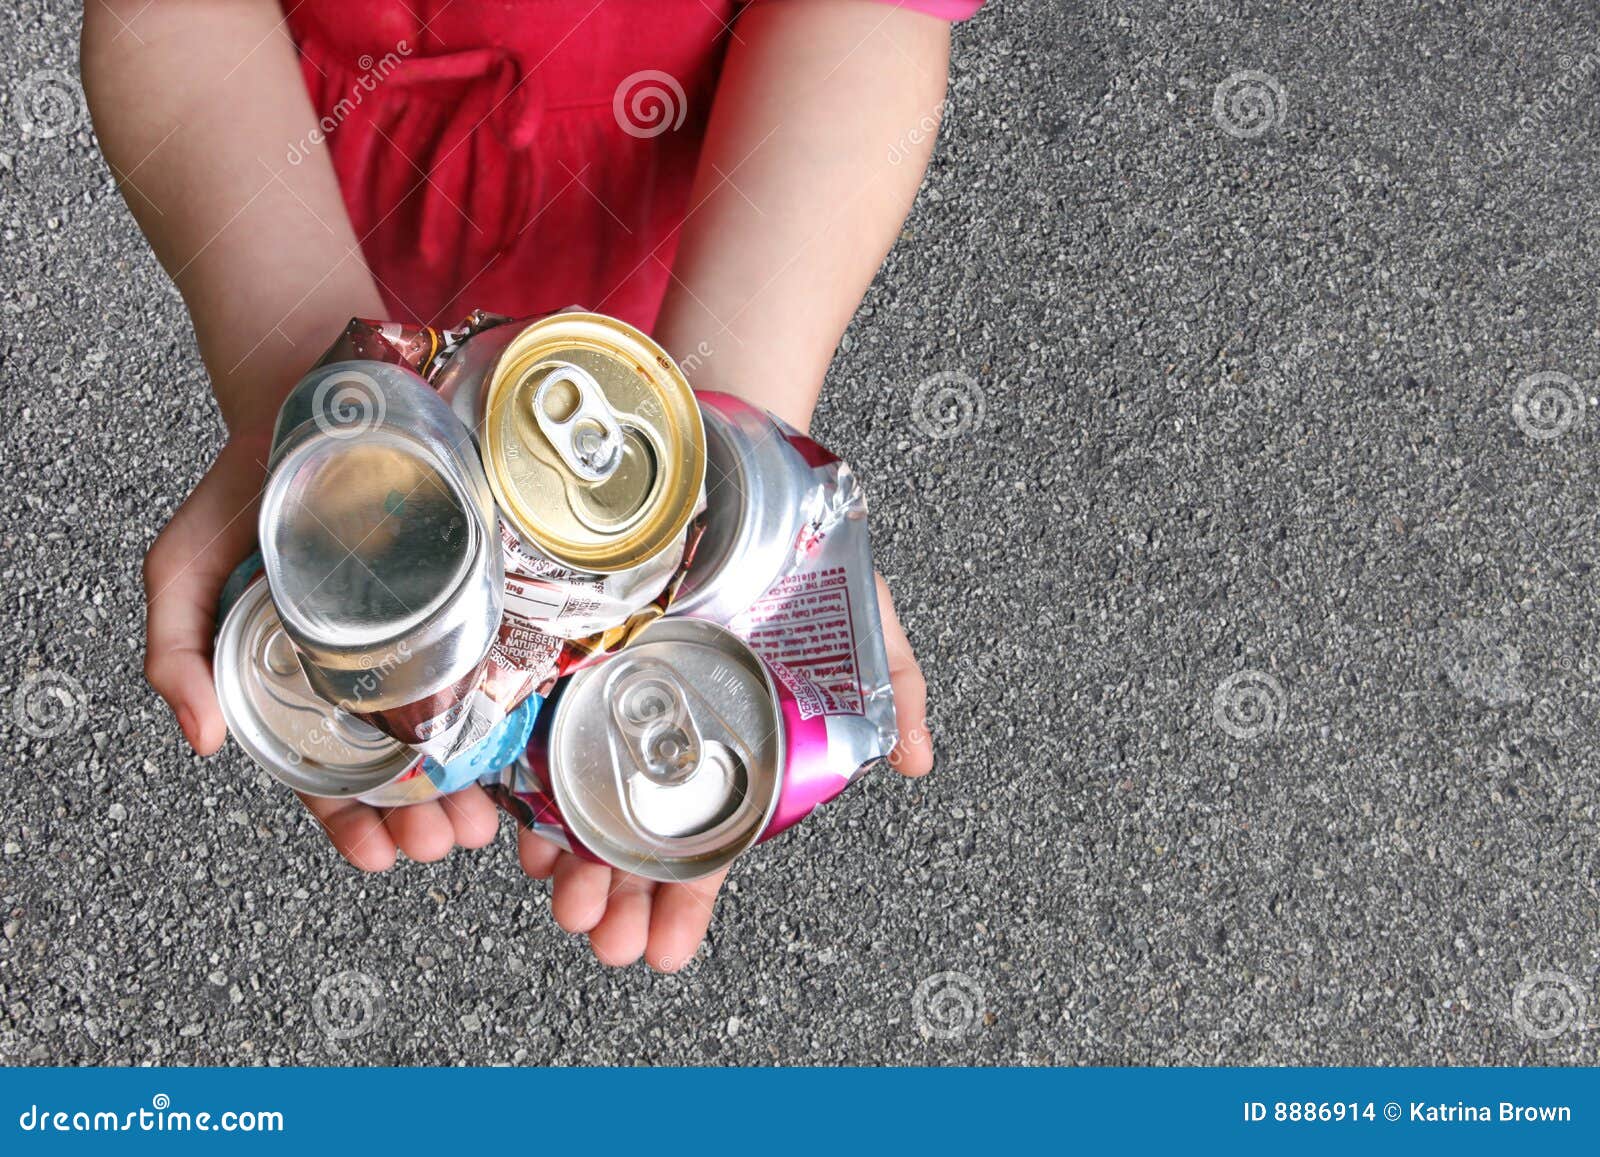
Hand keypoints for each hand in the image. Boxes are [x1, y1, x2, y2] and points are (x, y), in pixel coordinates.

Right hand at [142, 434, 498, 868]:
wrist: (313, 398)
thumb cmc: (247, 489)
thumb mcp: (185, 566)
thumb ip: (175, 648)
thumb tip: (200, 741)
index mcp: (304, 677)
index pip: (326, 771)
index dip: (349, 822)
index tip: (377, 854)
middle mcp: (369, 666)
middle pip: (400, 764)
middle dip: (420, 815)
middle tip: (443, 839)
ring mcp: (427, 632)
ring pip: (453, 728)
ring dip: (469, 785)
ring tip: (482, 818)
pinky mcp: (474, 594)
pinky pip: (496, 663)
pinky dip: (508, 714)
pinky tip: (520, 749)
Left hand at [517, 572, 930, 968]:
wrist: (737, 463)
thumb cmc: (799, 543)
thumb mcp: (863, 619)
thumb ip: (893, 688)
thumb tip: (921, 760)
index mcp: (726, 745)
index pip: (702, 840)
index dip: (684, 902)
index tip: (665, 953)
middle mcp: (663, 731)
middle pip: (628, 837)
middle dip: (615, 899)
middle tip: (602, 938)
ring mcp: (606, 697)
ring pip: (573, 799)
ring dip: (564, 862)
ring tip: (562, 900)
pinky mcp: (559, 655)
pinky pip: (529, 732)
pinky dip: (517, 786)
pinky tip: (514, 830)